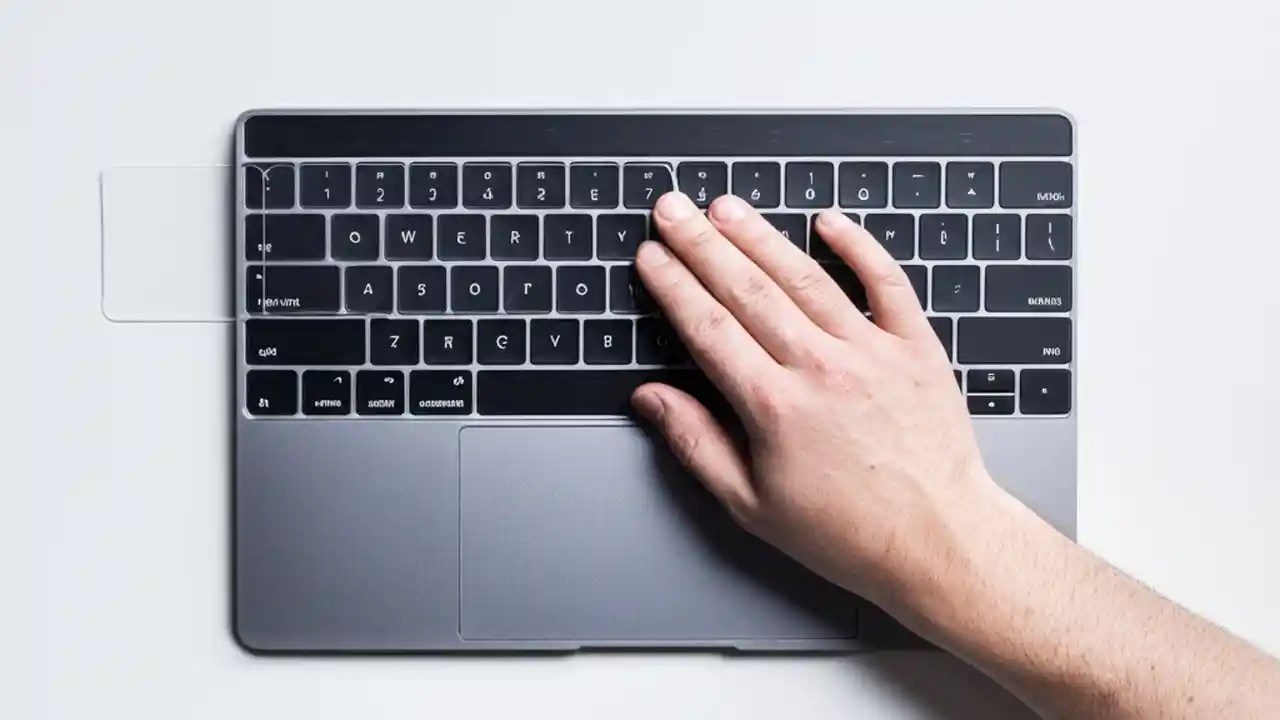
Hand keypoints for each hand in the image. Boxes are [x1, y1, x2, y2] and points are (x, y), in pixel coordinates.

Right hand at [631, 191, 1012, 619]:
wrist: (938, 540)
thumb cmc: (847, 531)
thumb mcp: (751, 505)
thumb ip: (695, 444)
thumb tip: (651, 399)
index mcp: (774, 407)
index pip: (708, 328)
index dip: (673, 286)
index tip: (651, 257)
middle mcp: (820, 368)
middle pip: (746, 290)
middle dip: (701, 244)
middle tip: (672, 210)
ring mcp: (872, 352)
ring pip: (805, 277)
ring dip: (760, 236)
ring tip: (726, 207)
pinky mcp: (916, 348)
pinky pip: (886, 282)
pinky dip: (859, 246)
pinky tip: (828, 220)